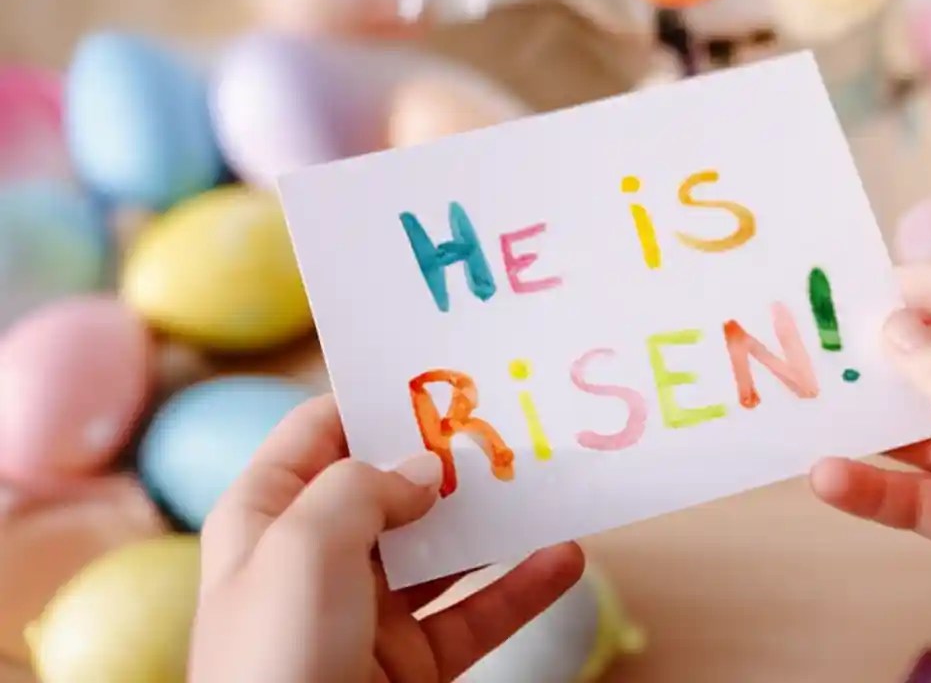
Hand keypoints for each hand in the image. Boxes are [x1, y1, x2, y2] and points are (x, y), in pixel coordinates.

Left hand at [189, 395, 584, 682]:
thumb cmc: (275, 660)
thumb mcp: (303, 548)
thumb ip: (363, 488)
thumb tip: (421, 471)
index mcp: (265, 519)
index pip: (319, 433)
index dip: (374, 400)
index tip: (442, 376)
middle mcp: (316, 559)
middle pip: (392, 487)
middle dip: (450, 457)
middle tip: (511, 422)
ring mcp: (367, 614)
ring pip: (443, 550)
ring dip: (495, 520)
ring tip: (549, 481)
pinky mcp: (412, 662)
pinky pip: (476, 612)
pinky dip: (522, 587)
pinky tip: (565, 558)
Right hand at [810, 262, 930, 677]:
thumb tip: (892, 325)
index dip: (904, 287)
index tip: (837, 291)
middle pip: (927, 364)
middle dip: (868, 359)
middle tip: (800, 354)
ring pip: (910, 432)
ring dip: (862, 426)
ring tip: (799, 414)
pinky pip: (912, 493)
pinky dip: (872, 486)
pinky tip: (827, 477)